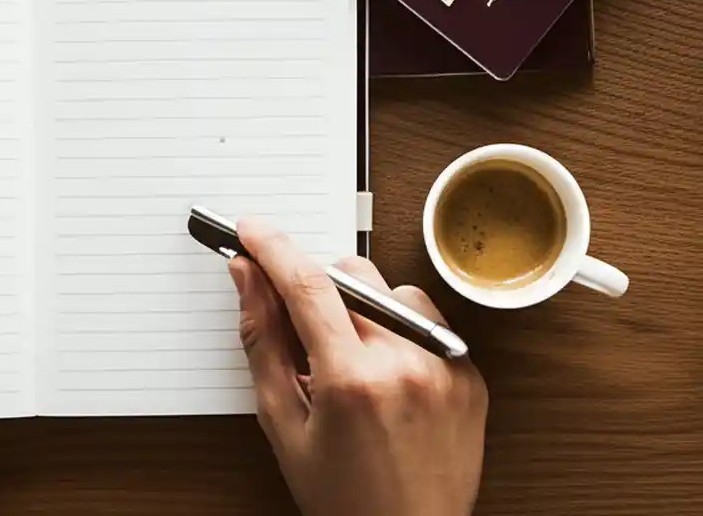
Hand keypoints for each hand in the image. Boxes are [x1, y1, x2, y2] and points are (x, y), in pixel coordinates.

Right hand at [231, 218, 486, 515]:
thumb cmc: (342, 496)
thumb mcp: (283, 423)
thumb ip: (261, 341)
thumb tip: (247, 278)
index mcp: (352, 380)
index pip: (306, 285)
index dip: (273, 248)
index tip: (250, 229)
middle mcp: (406, 364)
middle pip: (350, 275)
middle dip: (317, 287)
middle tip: (303, 332)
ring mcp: (446, 365)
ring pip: (391, 290)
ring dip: (363, 307)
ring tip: (351, 361)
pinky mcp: (471, 372)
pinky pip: (427, 319)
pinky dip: (399, 331)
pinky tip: (386, 374)